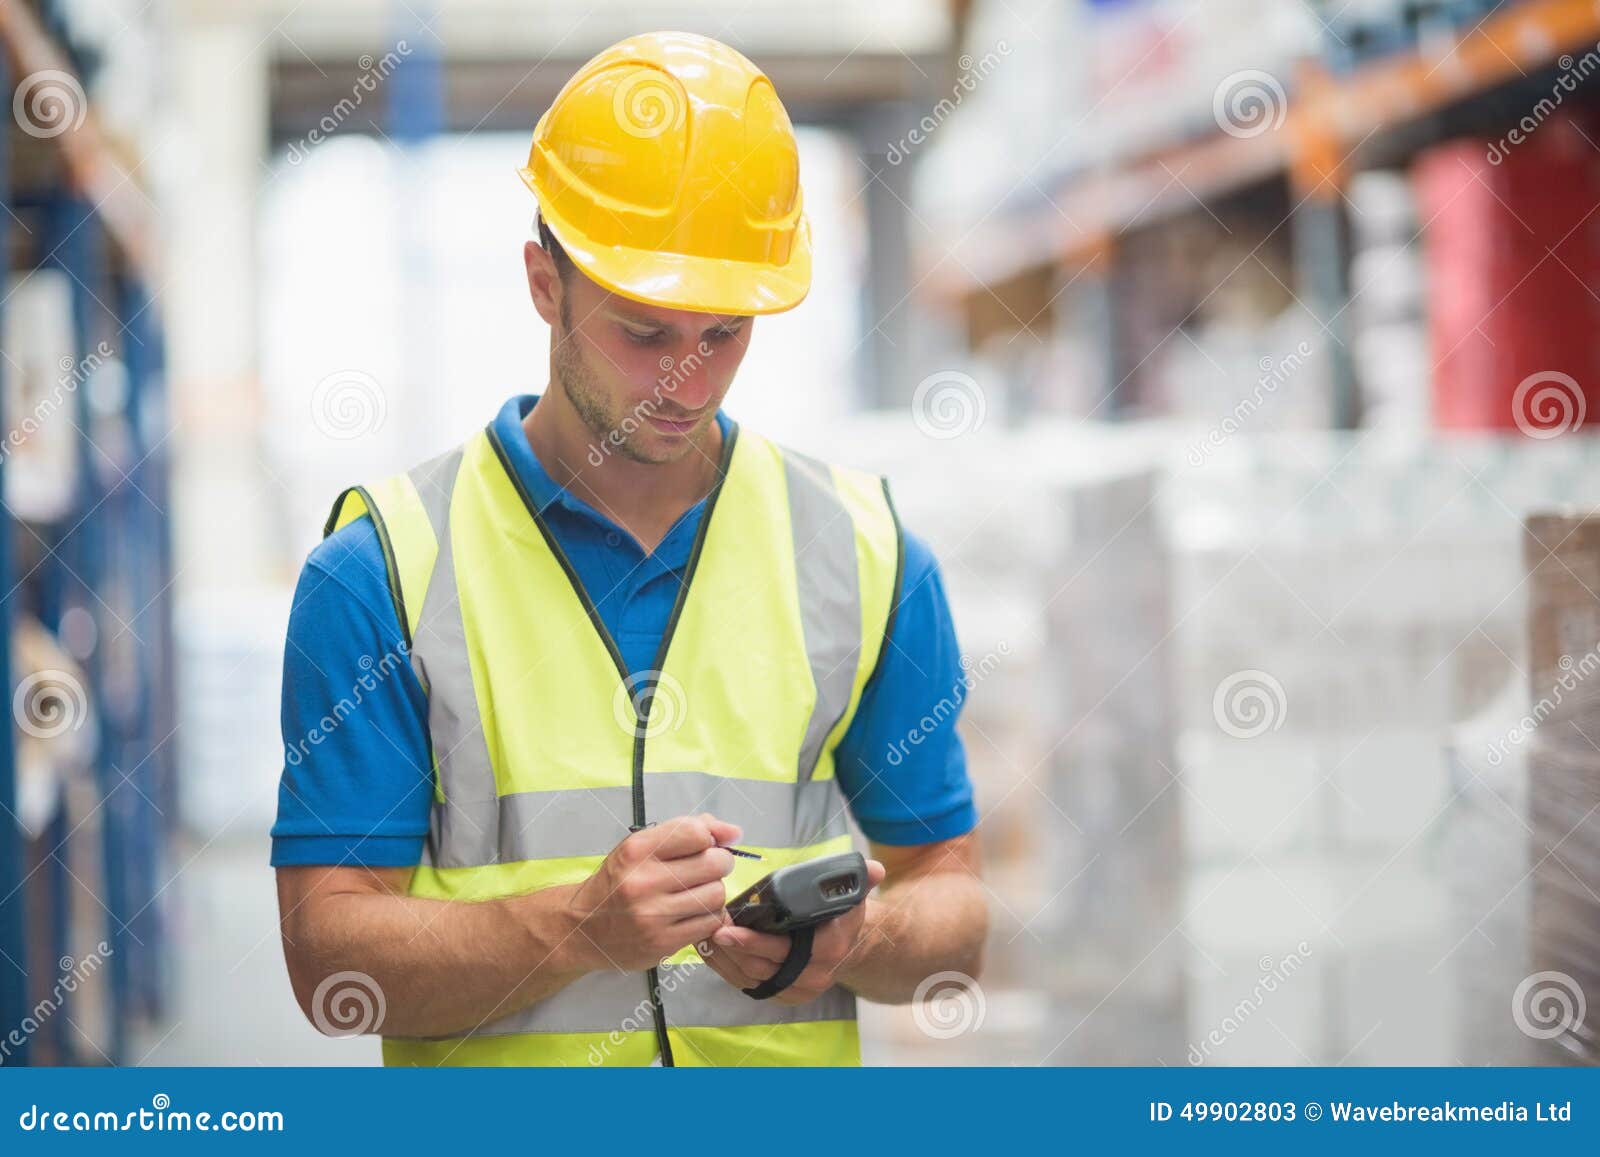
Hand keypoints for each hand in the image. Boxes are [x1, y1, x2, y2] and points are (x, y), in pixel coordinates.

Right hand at [567, 813, 738, 971]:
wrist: (582, 928)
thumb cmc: (618, 882)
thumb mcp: (641, 847)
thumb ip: (687, 831)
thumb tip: (734, 832)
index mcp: (637, 850)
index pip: (696, 832)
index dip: (711, 837)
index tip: (708, 845)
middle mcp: (643, 881)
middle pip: (714, 864)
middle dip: (719, 864)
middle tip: (707, 870)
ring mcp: (652, 915)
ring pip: (716, 895)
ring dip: (714, 892)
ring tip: (696, 893)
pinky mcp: (662, 942)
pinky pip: (709, 923)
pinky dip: (708, 916)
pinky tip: (692, 913)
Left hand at [699, 859, 885, 1003]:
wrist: (850, 948)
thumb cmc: (843, 917)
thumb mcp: (854, 897)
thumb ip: (862, 880)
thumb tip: (876, 869)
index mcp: (827, 950)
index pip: (782, 950)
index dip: (751, 941)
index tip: (727, 927)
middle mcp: (812, 976)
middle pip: (760, 965)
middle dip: (730, 947)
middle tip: (707, 926)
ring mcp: (795, 989)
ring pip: (749, 978)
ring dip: (723, 958)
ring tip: (703, 934)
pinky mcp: (781, 994)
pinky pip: (747, 985)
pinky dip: (726, 969)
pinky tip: (710, 951)